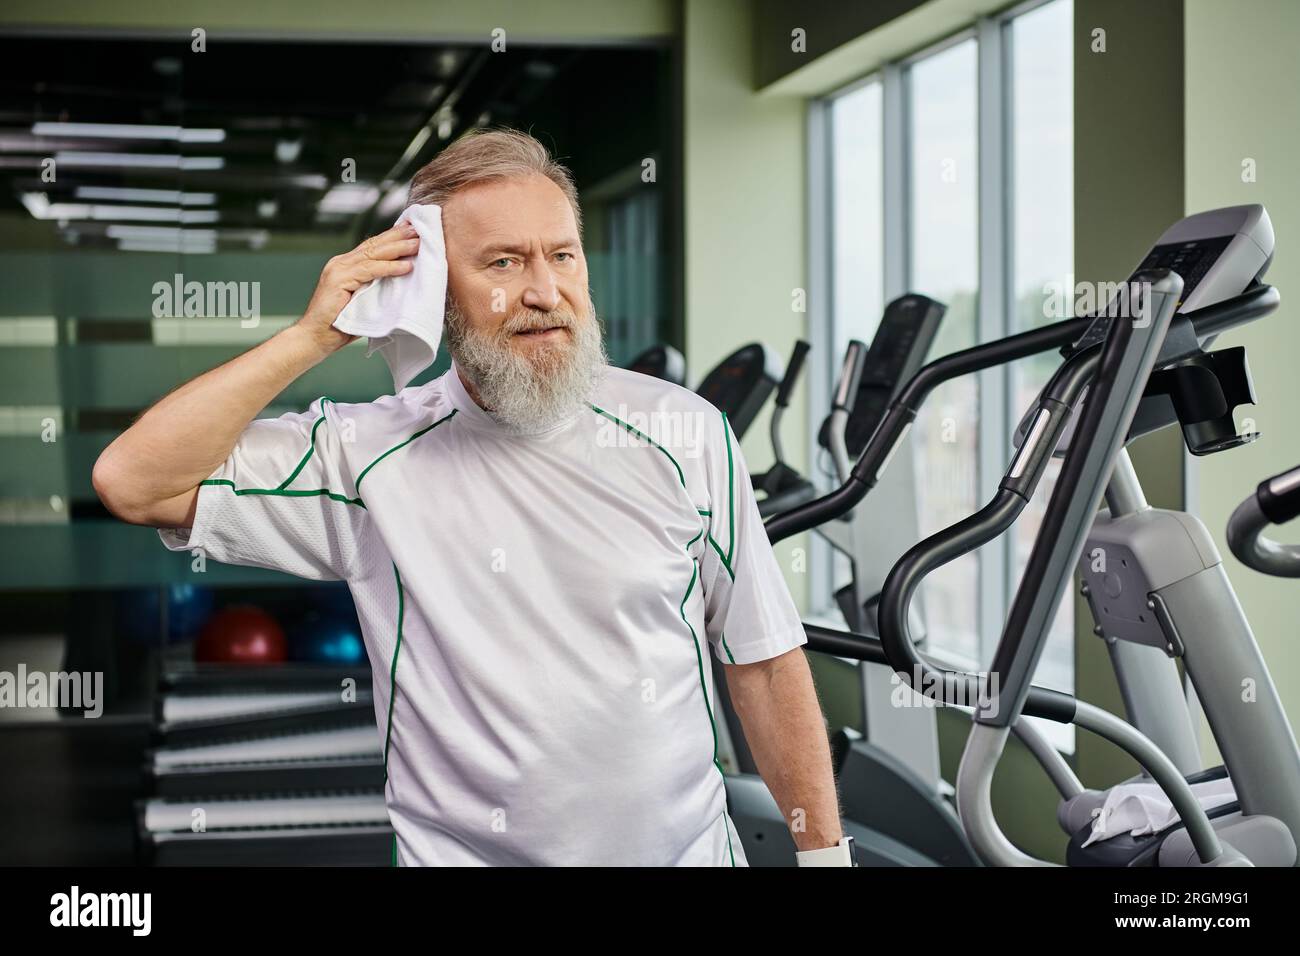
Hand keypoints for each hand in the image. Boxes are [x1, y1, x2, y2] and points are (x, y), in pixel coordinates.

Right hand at [296, 222, 419, 354]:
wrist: (315, 338)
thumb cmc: (341, 325)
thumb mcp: (364, 301)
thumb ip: (377, 288)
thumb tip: (404, 283)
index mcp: (346, 266)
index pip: (373, 247)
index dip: (393, 238)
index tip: (413, 231)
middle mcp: (341, 263)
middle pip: (374, 245)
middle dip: (398, 236)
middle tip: (420, 230)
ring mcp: (338, 269)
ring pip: (374, 254)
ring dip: (398, 248)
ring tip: (418, 245)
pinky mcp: (338, 280)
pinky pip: (369, 270)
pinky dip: (389, 268)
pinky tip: (406, 267)